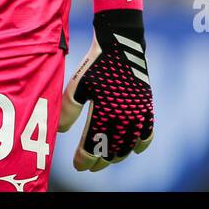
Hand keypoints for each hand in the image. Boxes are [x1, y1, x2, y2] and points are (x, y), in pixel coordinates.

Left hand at [59, 0, 154, 169]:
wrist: (121, 42)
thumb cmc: (96, 63)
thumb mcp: (78, 85)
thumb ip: (69, 110)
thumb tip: (61, 132)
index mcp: (104, 112)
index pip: (93, 147)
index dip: (84, 160)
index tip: (78, 165)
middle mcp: (123, 117)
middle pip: (111, 151)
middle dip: (99, 161)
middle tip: (90, 166)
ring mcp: (138, 113)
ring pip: (128, 146)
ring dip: (117, 156)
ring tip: (107, 158)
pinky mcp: (147, 107)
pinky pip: (147, 134)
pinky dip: (140, 144)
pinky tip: (133, 149)